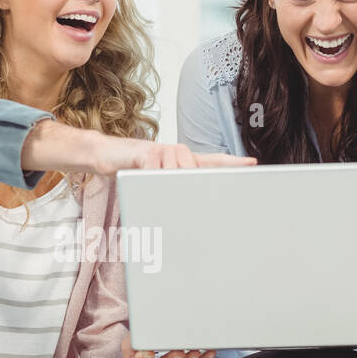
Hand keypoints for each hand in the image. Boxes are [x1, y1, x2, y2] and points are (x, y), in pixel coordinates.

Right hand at [21, 119, 256, 175]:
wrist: (104, 155)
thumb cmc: (131, 171)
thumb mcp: (154, 183)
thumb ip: (170, 190)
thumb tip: (186, 206)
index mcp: (181, 162)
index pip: (212, 160)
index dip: (232, 162)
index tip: (252, 163)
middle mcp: (176, 153)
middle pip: (197, 169)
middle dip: (200, 183)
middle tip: (206, 196)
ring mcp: (162, 151)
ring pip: (179, 171)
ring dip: (173, 183)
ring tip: (164, 190)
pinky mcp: (145, 152)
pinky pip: (157, 168)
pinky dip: (156, 178)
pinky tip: (151, 181)